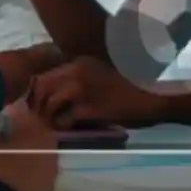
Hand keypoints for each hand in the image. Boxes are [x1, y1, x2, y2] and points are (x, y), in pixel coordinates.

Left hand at [28, 55, 167, 128]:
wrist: (152, 97)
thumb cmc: (130, 86)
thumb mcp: (101, 73)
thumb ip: (80, 77)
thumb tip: (59, 91)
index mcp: (80, 61)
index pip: (47, 71)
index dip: (39, 87)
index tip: (39, 98)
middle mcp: (76, 70)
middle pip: (42, 84)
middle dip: (37, 101)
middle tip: (40, 114)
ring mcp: (81, 88)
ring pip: (49, 102)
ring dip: (48, 115)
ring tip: (54, 123)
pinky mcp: (87, 108)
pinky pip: (63, 120)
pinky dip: (62, 126)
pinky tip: (68, 129)